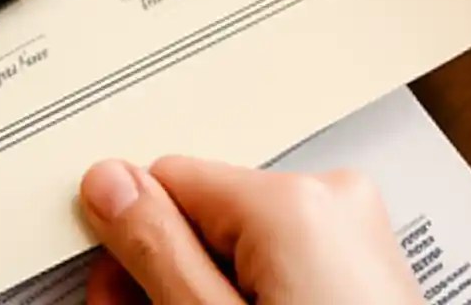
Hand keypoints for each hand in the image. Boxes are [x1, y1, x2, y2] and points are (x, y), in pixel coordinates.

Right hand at [0, 157, 417, 304]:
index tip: (119, 291)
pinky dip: (245, 286)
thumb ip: (154, 249)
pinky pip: (276, 255)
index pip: (161, 178)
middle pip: (197, 208)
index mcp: (292, 201)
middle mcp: (331, 198)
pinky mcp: (362, 262)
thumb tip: (107, 184)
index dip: (129, 241)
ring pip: (234, 237)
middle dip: (160, 262)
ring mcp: (354, 230)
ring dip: (199, 278)